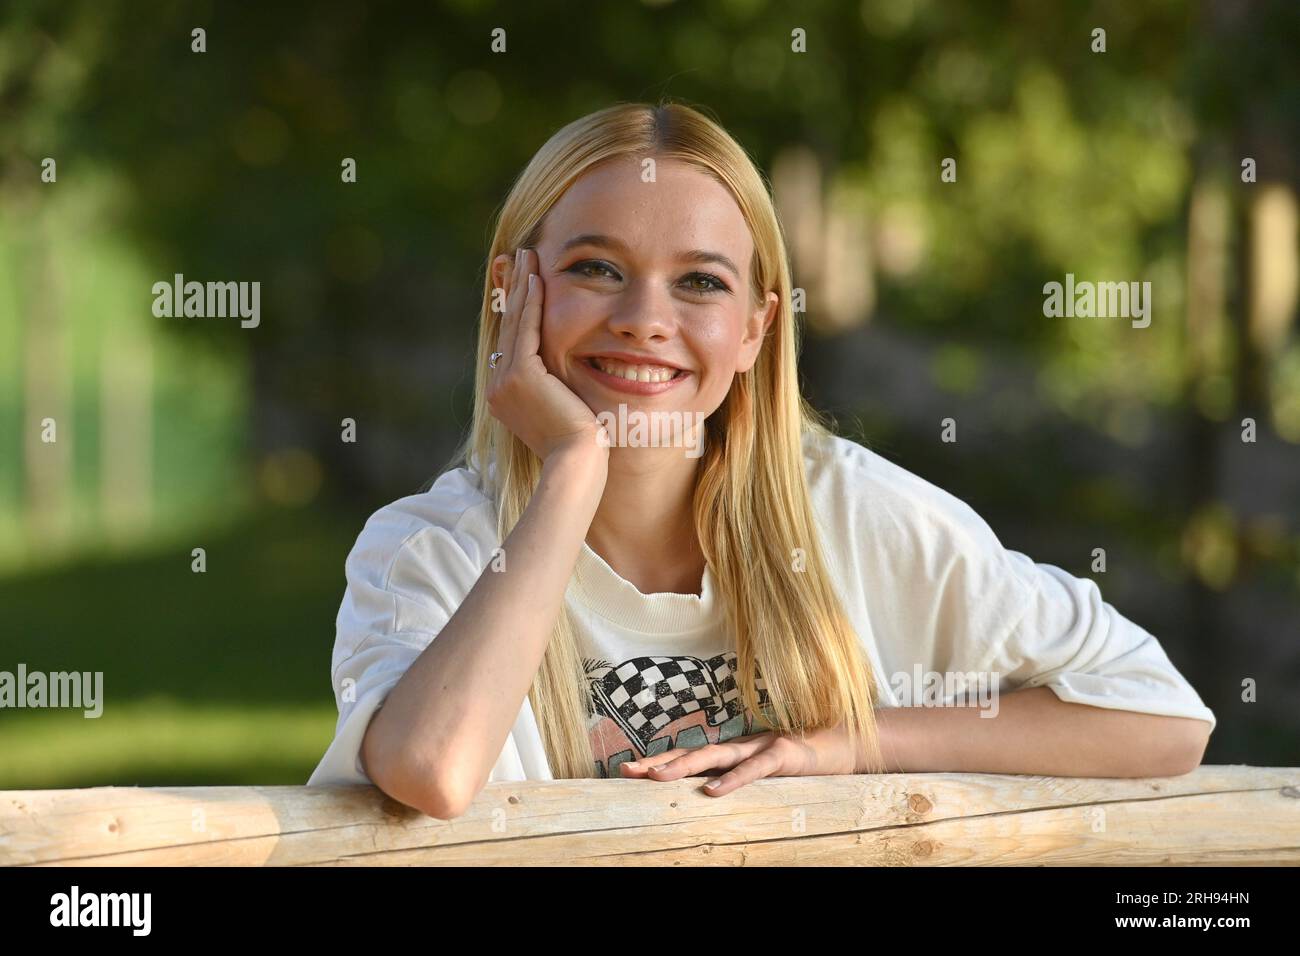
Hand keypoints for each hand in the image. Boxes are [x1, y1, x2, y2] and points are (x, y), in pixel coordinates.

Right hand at [487, 247, 606, 462]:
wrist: (576, 466)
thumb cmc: (583, 450)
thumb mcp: (569, 414)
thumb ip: (563, 391)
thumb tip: (572, 378)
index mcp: (507, 395)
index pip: (515, 341)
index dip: (520, 308)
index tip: (528, 280)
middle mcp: (499, 386)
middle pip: (510, 325)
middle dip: (516, 288)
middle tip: (522, 256)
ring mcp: (505, 380)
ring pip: (515, 321)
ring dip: (521, 285)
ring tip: (528, 255)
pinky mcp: (520, 375)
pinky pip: (527, 328)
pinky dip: (532, 300)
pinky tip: (539, 277)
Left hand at [618, 721, 860, 796]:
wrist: (846, 742)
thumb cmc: (805, 759)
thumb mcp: (767, 771)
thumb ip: (742, 776)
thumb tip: (711, 793)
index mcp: (735, 751)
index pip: (690, 755)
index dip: (660, 760)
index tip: (629, 768)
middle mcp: (742, 745)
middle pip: (692, 753)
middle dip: (659, 762)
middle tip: (628, 771)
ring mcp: (762, 747)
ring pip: (716, 756)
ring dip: (684, 766)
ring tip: (657, 778)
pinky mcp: (783, 756)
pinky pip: (754, 770)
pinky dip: (733, 780)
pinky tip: (713, 791)